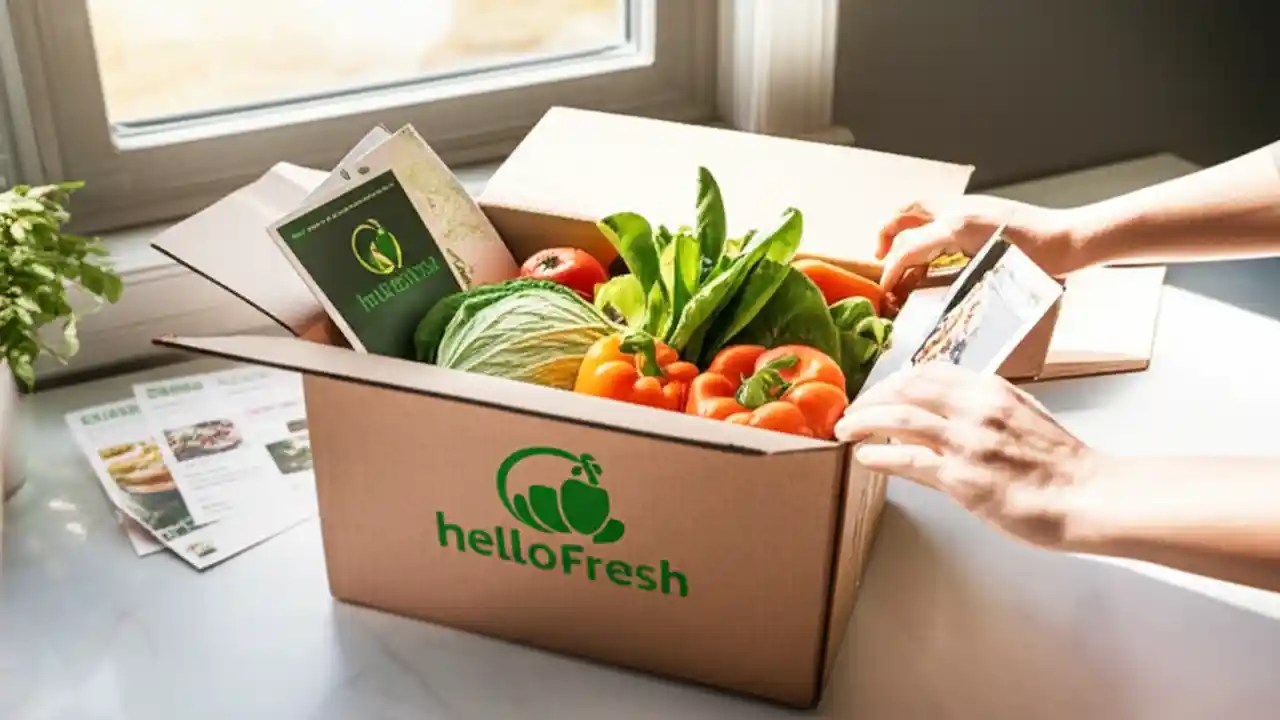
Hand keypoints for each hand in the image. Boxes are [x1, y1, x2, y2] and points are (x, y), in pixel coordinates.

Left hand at [834, 362, 1100, 546]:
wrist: (1090, 495)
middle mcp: (975, 408)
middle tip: (851, 412)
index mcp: (990, 389)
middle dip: (870, 399)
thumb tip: (942, 411)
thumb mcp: (1020, 415)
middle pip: (904, 389)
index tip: (876, 393)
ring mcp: (967, 442)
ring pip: (897, 419)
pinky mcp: (963, 478)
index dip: (892, 382)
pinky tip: (864, 458)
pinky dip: (879, 456)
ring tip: (844, 431)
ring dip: (862, 423)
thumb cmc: (1061, 463)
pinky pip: (908, 461)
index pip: (926, 372)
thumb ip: (981, 408)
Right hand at [877, 195, 1085, 291]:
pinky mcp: (980, 209)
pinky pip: (941, 212)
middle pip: (906, 212)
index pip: (907, 246)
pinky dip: (926, 227)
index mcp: (957, 227)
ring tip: (902, 251)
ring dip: (905, 227)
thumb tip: (924, 288)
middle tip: (882, 257)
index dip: (891, 269)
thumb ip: (950, 278)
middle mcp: (958, 210)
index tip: (885, 289)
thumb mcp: (990, 274)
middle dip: (886, 233)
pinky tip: (933, 249)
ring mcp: (969, 206)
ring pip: (922, 207)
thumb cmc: (1038, 262)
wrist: (1069, 239)